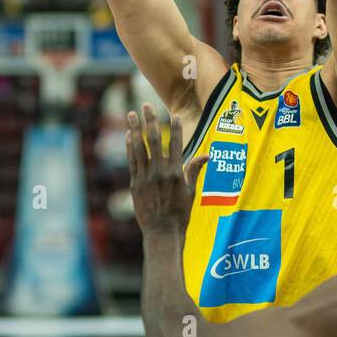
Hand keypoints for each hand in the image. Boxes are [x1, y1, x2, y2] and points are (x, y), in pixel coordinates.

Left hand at [126, 105, 207, 232]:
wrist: (163, 232)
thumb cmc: (181, 213)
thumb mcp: (191, 192)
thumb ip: (195, 170)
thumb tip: (207, 155)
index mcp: (176, 173)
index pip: (175, 144)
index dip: (174, 128)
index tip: (173, 114)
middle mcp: (160, 172)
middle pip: (154, 140)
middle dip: (150, 121)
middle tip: (146, 105)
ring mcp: (146, 177)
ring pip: (139, 147)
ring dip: (135, 129)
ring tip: (132, 114)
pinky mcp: (135, 184)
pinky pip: (132, 160)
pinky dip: (130, 146)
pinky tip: (129, 135)